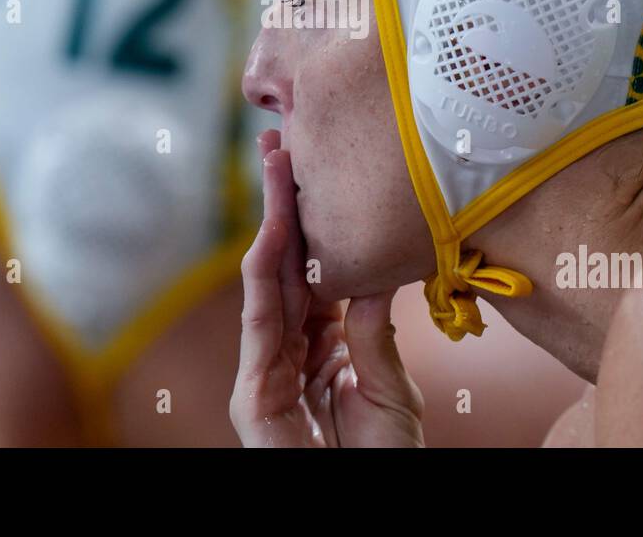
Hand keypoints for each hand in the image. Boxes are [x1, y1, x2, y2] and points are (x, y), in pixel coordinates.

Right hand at [230, 130, 424, 446]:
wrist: (371, 509)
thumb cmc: (384, 464)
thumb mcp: (390, 389)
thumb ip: (373, 333)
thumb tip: (373, 271)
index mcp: (322, 344)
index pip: (312, 270)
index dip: (311, 220)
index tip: (315, 167)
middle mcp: (289, 350)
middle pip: (283, 265)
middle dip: (281, 203)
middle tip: (281, 143)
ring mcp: (266, 371)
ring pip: (266, 283)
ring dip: (269, 221)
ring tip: (274, 168)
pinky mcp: (252, 398)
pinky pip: (259, 327)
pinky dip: (262, 280)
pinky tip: (269, 236)